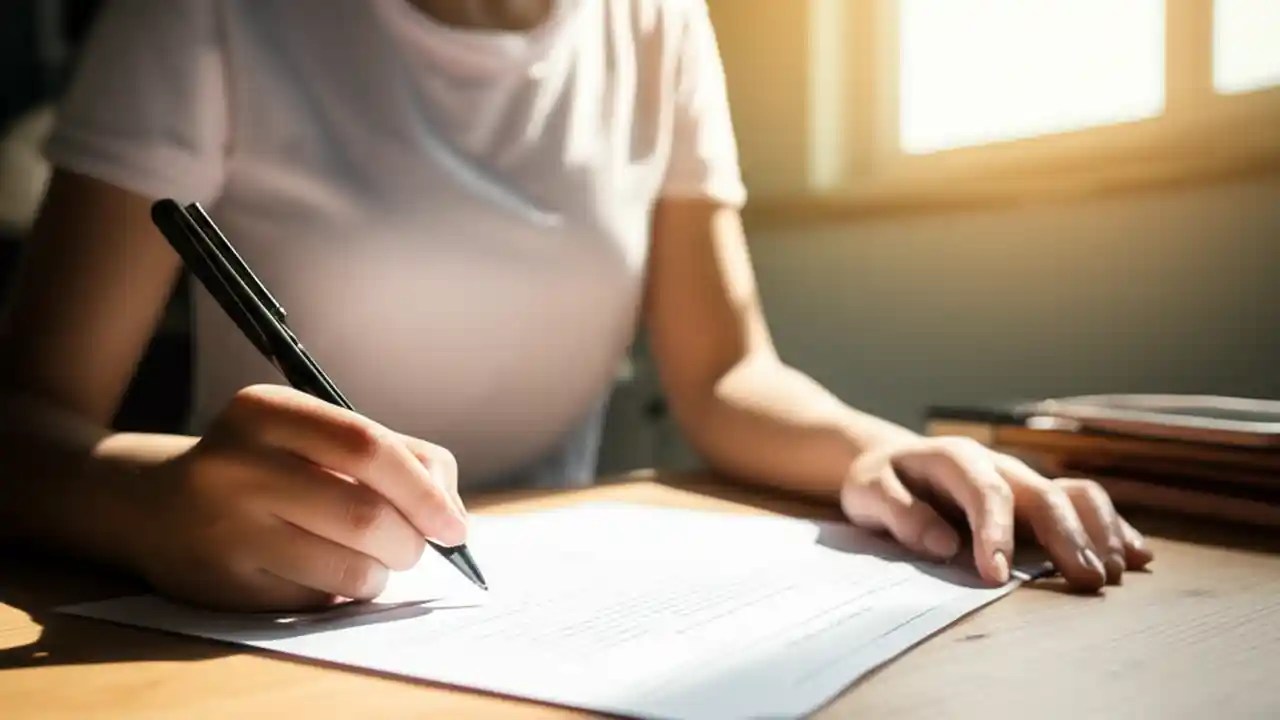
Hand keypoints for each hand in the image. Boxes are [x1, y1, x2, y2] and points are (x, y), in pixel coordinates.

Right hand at [130, 385, 467, 610]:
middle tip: (416, 547)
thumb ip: (398, 456)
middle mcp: (236, 465)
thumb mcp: (317, 434)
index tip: (454, 524)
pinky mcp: (222, 587)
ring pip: (349, 569)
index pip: (368, 447)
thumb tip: (453, 516)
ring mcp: (224, 529)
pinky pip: (318, 601)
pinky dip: (342, 593)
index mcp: (266, 411)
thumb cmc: (269, 464)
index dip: (424, 490)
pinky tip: (322, 572)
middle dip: (411, 541)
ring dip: (382, 572)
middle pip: (365, 516)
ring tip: (370, 559)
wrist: (155, 505)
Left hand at [840, 436, 1152, 590]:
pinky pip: (1083, 504)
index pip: (984, 492)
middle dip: (1066, 537)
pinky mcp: (1037, 495)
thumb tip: (943, 543)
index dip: (995, 533)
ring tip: (1111, 573)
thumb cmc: (880, 479)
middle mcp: (998, 464)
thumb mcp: (868, 491)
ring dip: (1098, 532)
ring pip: (1073, 494)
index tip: (996, 576)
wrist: (891, 460)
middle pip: (1042, 495)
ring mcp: (1022, 478)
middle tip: (1085, 581)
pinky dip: (1111, 528)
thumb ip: (899, 513)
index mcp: (953, 459)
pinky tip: (1135, 555)